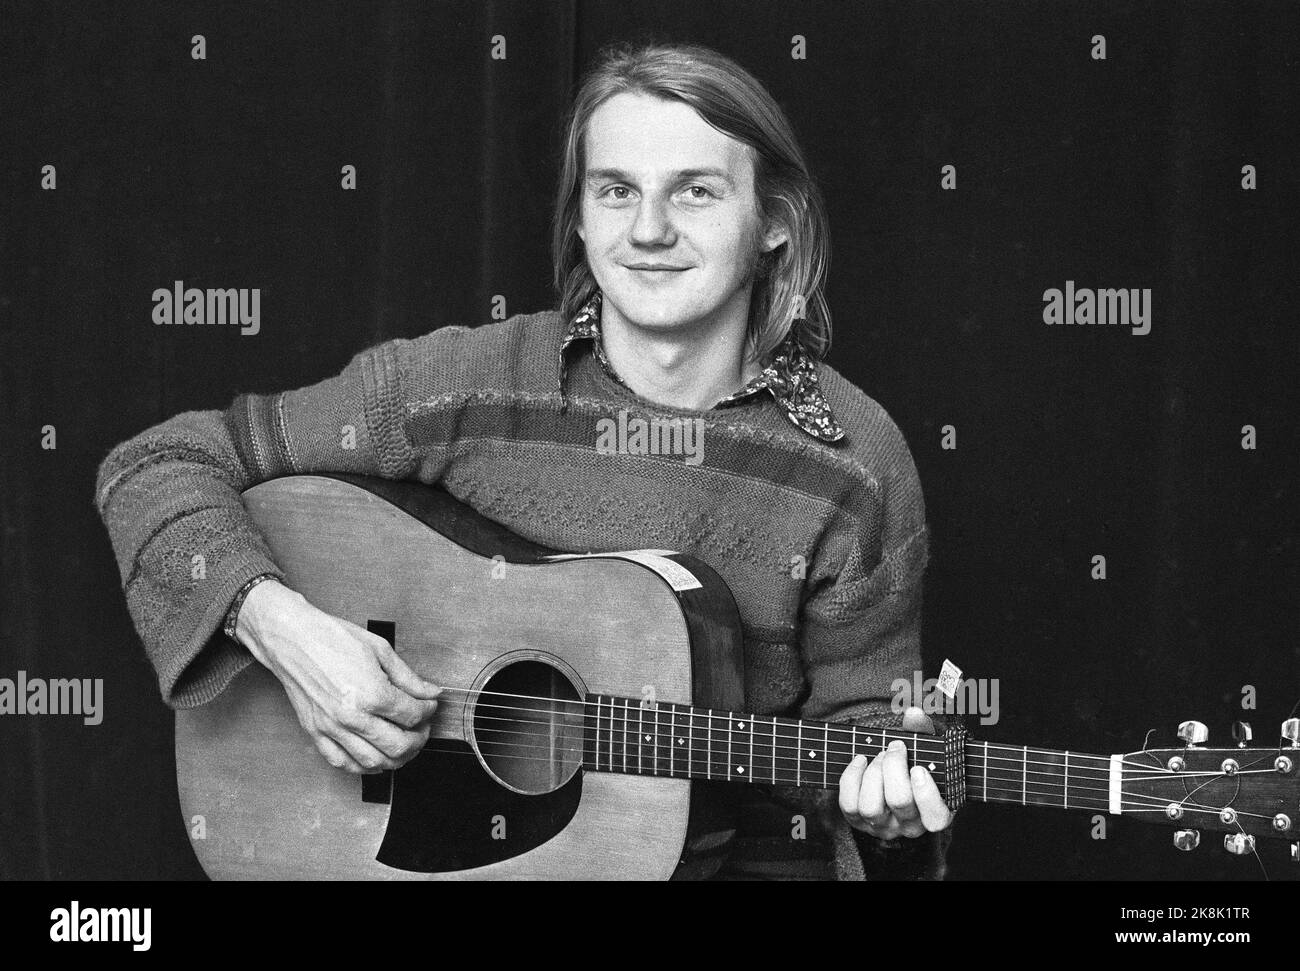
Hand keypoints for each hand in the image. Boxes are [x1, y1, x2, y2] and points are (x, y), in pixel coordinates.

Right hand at [236, 579, 441, 773]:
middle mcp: (351, 716)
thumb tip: (430, 691)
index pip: (412, 715)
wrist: (291, 639)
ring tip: (404, 743)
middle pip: (398, 745)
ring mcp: (331, 728)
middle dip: (419, 739)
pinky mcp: (315, 733)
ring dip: (396, 758)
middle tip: (423, 727)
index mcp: (371, 693)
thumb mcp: (379, 649)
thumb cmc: (330, 638)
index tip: (430, 705)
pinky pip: (342, 763)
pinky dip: (363, 766)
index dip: (428, 711)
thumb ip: (408, 677)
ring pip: (373, 762)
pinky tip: (374, 755)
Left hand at [837, 706, 953, 838]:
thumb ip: (923, 730)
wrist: (895, 776)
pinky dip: (851, 778)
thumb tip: (914, 714)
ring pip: (871, 808)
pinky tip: (860, 761)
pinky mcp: (859, 822)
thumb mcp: (926, 747)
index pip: (936, 819)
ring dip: (872, 774)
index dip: (926, 795)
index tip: (917, 768)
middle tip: (895, 749)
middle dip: (893, 768)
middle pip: (899, 802)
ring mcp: (883, 826)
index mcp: (936, 812)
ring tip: (878, 756)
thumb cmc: (916, 762)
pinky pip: (849, 805)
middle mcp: (910, 825)